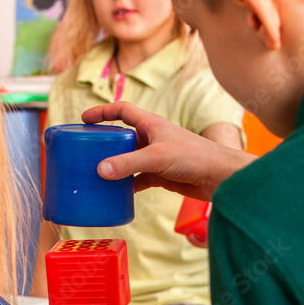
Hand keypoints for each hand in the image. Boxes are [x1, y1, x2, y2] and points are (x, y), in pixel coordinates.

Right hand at [82, 102, 257, 200]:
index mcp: (151, 124)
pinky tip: (116, 194)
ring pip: (128, 159)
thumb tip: (100, 170)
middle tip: (85, 152)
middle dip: (104, 142)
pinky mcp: (161, 175)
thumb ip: (128, 163)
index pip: (122, 111)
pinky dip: (126, 185)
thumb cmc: (194, 157)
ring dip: (113, 166)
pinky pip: (137, 179)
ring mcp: (156, 157)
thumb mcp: (157, 157)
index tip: (83, 120)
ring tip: (94, 174)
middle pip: (122, 136)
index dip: (102, 112)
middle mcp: (152, 138)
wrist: (219, 176)